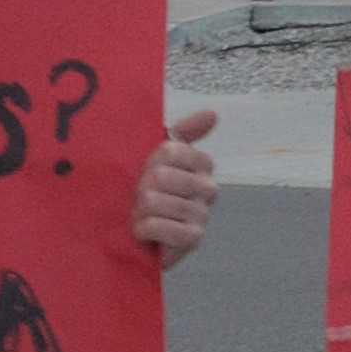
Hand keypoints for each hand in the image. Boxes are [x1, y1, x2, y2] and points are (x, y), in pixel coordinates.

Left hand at [135, 107, 217, 268]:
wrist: (138, 237)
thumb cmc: (150, 193)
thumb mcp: (160, 158)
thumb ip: (184, 132)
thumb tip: (213, 113)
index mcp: (202, 164)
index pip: (172, 150)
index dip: (150, 162)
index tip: (146, 173)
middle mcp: (208, 188)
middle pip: (161, 175)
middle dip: (141, 189)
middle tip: (142, 200)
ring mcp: (203, 214)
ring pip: (155, 201)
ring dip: (139, 211)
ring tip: (140, 216)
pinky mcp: (195, 238)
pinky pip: (162, 227)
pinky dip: (144, 229)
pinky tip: (143, 232)